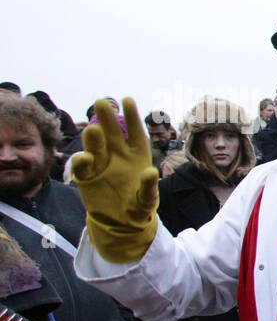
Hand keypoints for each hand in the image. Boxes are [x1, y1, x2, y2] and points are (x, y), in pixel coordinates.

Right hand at [69, 98, 158, 261]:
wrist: (121, 220)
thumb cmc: (138, 204)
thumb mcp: (147, 198)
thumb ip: (149, 186)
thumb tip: (150, 172)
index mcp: (136, 154)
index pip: (134, 132)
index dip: (131, 116)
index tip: (127, 100)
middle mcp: (116, 154)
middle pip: (111, 132)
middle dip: (106, 117)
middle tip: (101, 103)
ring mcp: (100, 162)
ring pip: (94, 144)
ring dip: (93, 136)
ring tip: (94, 130)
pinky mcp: (86, 175)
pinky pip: (82, 164)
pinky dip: (82, 160)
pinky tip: (85, 158)